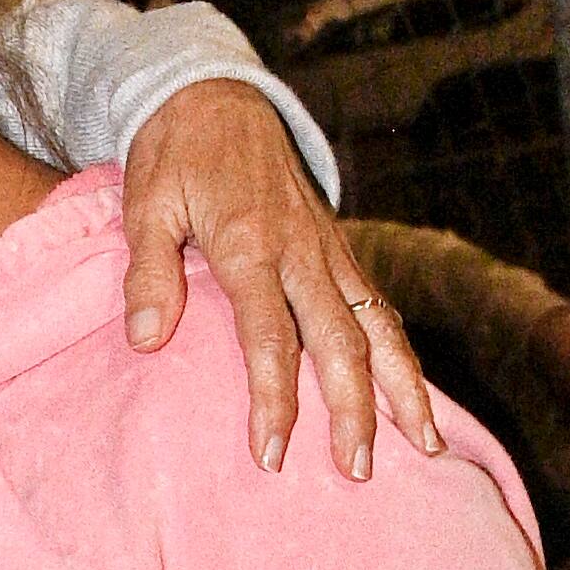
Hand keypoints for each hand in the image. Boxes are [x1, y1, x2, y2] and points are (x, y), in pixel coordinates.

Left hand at [122, 81, 441, 475]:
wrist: (216, 97)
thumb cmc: (174, 156)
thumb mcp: (144, 205)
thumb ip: (147, 273)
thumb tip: (145, 339)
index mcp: (251, 246)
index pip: (270, 338)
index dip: (275, 399)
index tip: (271, 453)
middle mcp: (303, 252)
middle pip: (342, 342)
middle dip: (356, 409)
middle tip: (358, 471)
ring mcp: (330, 249)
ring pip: (379, 325)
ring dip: (402, 387)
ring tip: (424, 445)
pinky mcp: (340, 248)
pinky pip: (380, 305)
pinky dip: (402, 351)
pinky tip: (416, 394)